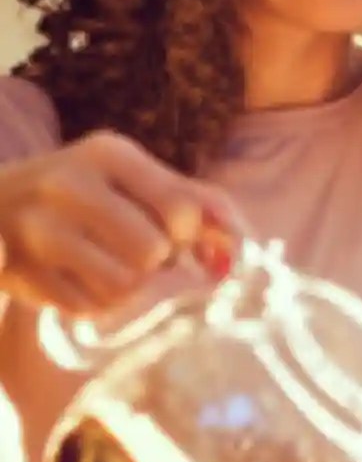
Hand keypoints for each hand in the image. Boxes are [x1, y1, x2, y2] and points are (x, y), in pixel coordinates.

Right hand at [0, 130, 246, 314]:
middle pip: (152, 252)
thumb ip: (196, 201)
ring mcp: (37, 228)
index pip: (181, 208)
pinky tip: (80, 278)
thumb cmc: (90, 193)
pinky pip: (89, 308)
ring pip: (123, 285)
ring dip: (130, 285)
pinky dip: (97, 302)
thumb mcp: (137, 179)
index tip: (176, 233)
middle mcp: (68, 183)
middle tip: (141, 252)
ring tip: (111, 264)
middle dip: (158, 261)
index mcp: (109, 153)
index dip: (189, 233)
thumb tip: (240, 237)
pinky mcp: (19, 271)